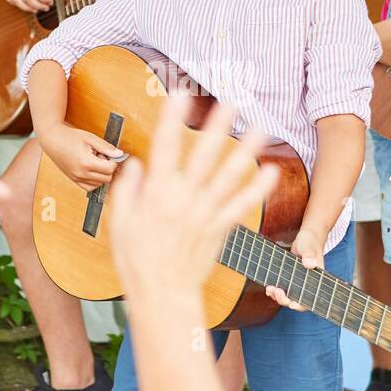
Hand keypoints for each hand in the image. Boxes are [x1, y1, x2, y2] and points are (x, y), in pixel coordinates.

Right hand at [39, 122, 125, 191]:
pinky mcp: (73, 180)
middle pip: (107, 178)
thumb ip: (106, 147)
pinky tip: (92, 169)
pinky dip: (95, 180)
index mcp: (86, 162)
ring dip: (102, 175)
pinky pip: (90, 187)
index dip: (114, 162)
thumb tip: (120, 154)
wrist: (52, 139)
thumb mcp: (90, 138)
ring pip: (100, 184)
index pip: (110, 169)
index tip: (111, 154)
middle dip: (109, 168)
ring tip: (95, 162)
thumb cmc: (70, 136)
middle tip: (102, 157)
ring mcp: (76, 178)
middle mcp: (81, 173)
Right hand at [107, 94, 277, 302]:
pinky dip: (257, 189)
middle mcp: (183, 199)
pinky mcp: (219, 229)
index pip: (164, 147)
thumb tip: (136, 164)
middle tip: (230, 101)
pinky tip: (271, 172)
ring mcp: (204, 214)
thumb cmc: (136, 261)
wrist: (161, 295)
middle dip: (216, 125)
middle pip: (203, 155)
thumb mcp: (119, 223)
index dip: (171, 119)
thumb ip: (128, 190)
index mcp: (156, 194)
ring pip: (229, 176)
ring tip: (261, 128)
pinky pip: (241, 206)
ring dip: (246, 150)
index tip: (179, 95)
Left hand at [264, 226, 325, 310]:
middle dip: (284, 300)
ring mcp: (297, 282)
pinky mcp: (289, 277)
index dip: (301, 305)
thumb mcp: (309, 247)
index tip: (292, 304)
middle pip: (296, 300)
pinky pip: (283, 288)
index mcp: (315, 280)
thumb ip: (310, 255)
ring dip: (278, 296)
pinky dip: (275, 291)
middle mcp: (306, 284)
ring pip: (288, 296)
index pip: (309, 299)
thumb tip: (309, 264)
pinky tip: (269, 288)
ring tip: (270, 289)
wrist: (307, 237)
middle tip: (277, 291)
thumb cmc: (311, 242)